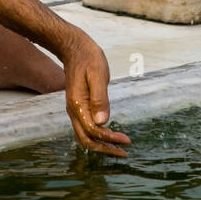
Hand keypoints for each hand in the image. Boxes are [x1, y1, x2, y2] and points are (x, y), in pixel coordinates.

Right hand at [62, 29, 130, 156]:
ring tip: (118, 148)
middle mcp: (74, 111)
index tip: (126, 141)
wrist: (75, 48)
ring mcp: (75, 110)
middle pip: (86, 140)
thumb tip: (103, 122)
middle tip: (123, 151)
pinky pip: (86, 128)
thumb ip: (100, 98)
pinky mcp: (79, 107)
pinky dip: (97, 137)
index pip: (93, 130)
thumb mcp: (97, 74)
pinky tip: (109, 136)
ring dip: (101, 145)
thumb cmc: (88, 59)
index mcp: (78, 104)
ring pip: (84, 136)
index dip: (110, 138)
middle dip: (105, 149)